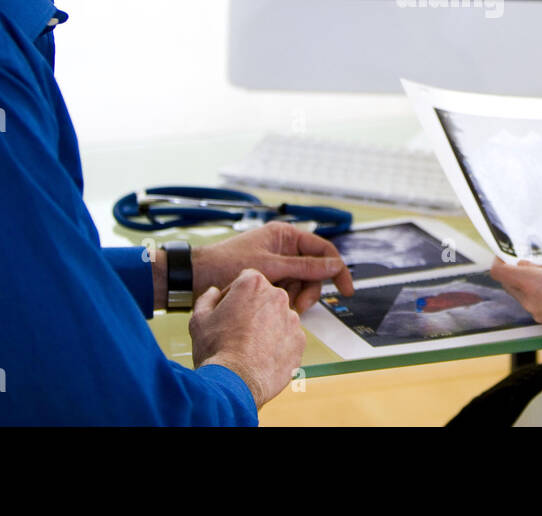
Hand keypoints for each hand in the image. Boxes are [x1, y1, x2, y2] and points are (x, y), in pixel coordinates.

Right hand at [189, 270, 304, 407]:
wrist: (235, 382)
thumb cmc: (217, 350)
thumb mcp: (199, 318)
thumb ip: (208, 298)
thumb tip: (213, 293)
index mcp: (254, 284)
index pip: (246, 278)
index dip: (234, 294)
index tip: (228, 309)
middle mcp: (277, 297)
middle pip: (265, 297)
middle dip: (253, 309)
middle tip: (237, 330)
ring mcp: (292, 320)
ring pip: (278, 318)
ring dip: (267, 327)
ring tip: (249, 347)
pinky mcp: (300, 341)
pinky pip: (288, 338)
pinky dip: (278, 345)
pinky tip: (261, 357)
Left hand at [194, 221, 353, 313]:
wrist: (195, 278)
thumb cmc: (226, 263)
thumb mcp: (270, 266)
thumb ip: (304, 266)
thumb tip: (334, 265)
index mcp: (286, 235)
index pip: (323, 250)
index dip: (337, 269)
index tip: (347, 290)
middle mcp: (283, 248)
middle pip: (314, 271)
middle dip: (309, 290)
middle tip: (299, 306)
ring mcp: (276, 264)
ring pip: (301, 284)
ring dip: (295, 296)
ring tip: (280, 305)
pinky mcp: (269, 278)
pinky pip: (287, 290)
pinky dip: (284, 300)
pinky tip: (273, 306)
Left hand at [491, 257, 541, 326]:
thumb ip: (541, 267)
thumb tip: (524, 265)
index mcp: (530, 282)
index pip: (500, 273)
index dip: (499, 262)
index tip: (505, 256)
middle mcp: (528, 299)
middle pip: (508, 284)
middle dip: (513, 273)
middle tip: (526, 263)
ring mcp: (534, 312)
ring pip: (520, 295)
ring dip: (524, 285)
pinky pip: (531, 304)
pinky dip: (535, 296)